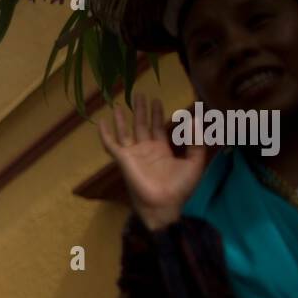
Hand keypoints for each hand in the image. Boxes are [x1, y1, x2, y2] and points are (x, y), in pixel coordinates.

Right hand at [97, 92, 207, 231]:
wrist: (163, 204)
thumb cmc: (179, 187)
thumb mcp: (194, 162)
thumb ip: (196, 142)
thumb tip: (195, 120)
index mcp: (161, 150)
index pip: (157, 127)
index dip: (157, 114)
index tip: (157, 100)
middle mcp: (145, 150)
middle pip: (141, 125)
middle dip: (141, 110)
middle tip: (139, 94)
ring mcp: (133, 154)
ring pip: (126, 131)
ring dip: (124, 117)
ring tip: (122, 102)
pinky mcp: (123, 159)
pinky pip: (111, 144)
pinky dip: (105, 133)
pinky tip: (101, 121)